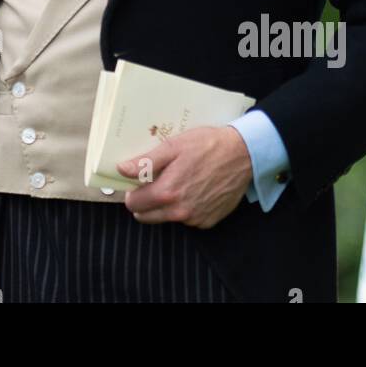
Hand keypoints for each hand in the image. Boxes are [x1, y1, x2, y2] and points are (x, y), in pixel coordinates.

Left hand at [117, 126, 251, 228]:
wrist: (243, 154)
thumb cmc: (207, 146)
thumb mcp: (173, 146)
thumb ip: (146, 162)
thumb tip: (122, 170)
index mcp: (168, 192)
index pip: (134, 205)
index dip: (132, 192)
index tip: (138, 182)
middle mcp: (181, 212)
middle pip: (147, 216)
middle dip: (145, 202)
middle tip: (155, 182)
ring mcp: (196, 219)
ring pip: (167, 218)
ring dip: (166, 205)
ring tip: (179, 181)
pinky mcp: (209, 221)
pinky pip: (188, 219)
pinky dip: (185, 208)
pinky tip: (194, 189)